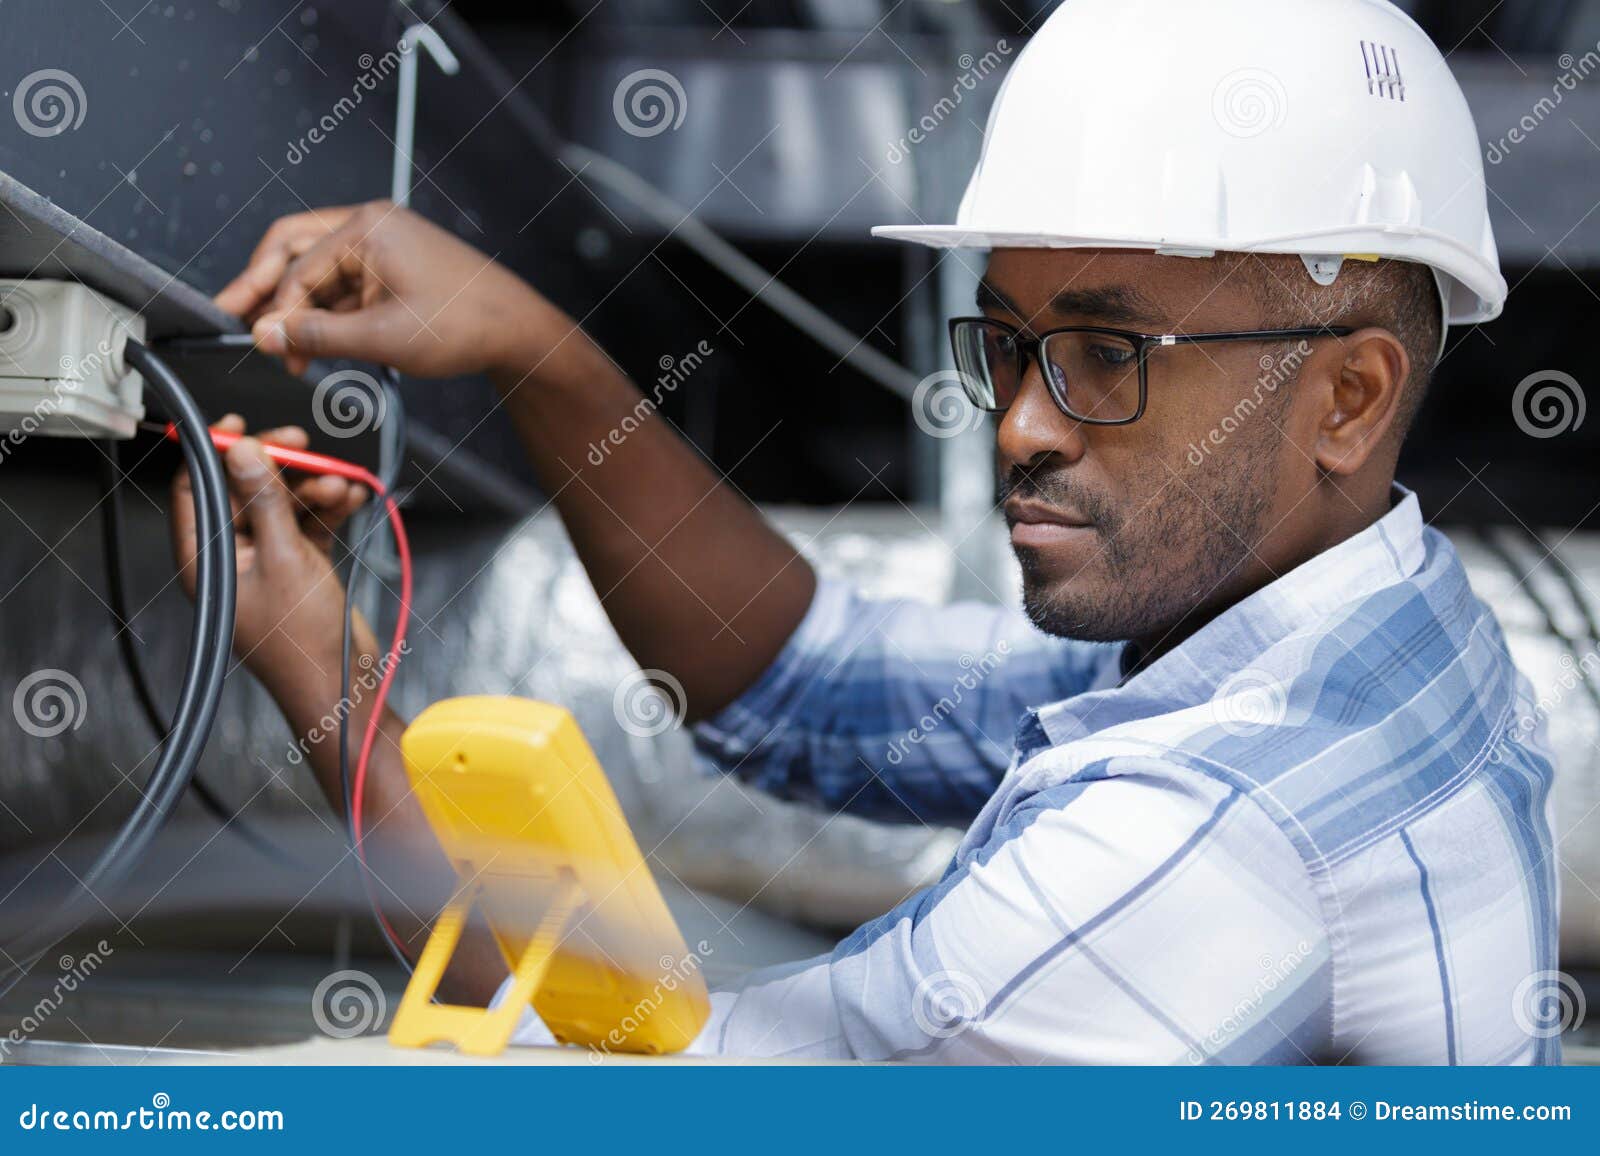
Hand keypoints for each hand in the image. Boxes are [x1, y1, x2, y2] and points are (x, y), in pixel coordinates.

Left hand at [169, 415, 375, 699]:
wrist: (341, 682)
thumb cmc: (301, 638)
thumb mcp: (284, 557)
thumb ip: (264, 500)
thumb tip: (241, 451)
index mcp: (206, 559)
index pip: (197, 490)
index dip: (216, 452)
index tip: (241, 424)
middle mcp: (233, 557)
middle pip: (245, 490)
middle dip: (278, 466)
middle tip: (302, 444)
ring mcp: (268, 560)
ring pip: (282, 504)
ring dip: (312, 488)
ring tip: (340, 484)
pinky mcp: (299, 566)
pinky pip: (309, 523)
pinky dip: (329, 509)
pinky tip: (351, 498)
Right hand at [214, 200, 559, 378]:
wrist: (518, 331)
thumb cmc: (467, 324)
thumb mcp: (384, 337)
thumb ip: (320, 336)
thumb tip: (268, 335)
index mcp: (368, 228)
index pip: (296, 265)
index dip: (275, 309)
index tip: (262, 344)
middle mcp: (371, 226)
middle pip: (293, 251)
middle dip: (265, 289)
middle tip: (232, 318)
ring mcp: (382, 245)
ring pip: (316, 271)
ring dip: (298, 308)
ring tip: (284, 348)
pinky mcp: (391, 267)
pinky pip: (342, 285)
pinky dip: (325, 312)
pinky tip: (315, 342)